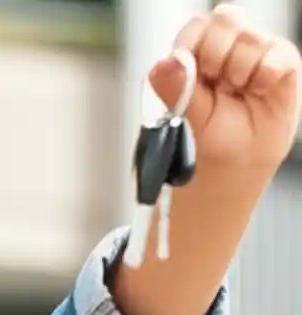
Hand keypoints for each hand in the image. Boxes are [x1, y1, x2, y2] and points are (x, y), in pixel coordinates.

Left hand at [149, 2, 301, 172]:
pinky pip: (275, 56)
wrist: (237, 161)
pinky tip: (258, 91)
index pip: (195, 27)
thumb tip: (166, 61)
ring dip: (240, 73)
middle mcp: (227, 43)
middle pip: (225, 19)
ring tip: (239, 92)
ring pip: (249, 38)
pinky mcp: (283, 59)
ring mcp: (257, 48)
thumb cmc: (209, 134)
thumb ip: (172, 86)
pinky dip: (263, 78)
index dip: (193, 46)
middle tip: (219, 86)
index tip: (196, 76)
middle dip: (216, 57)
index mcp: (196, 50)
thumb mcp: (184, 114)